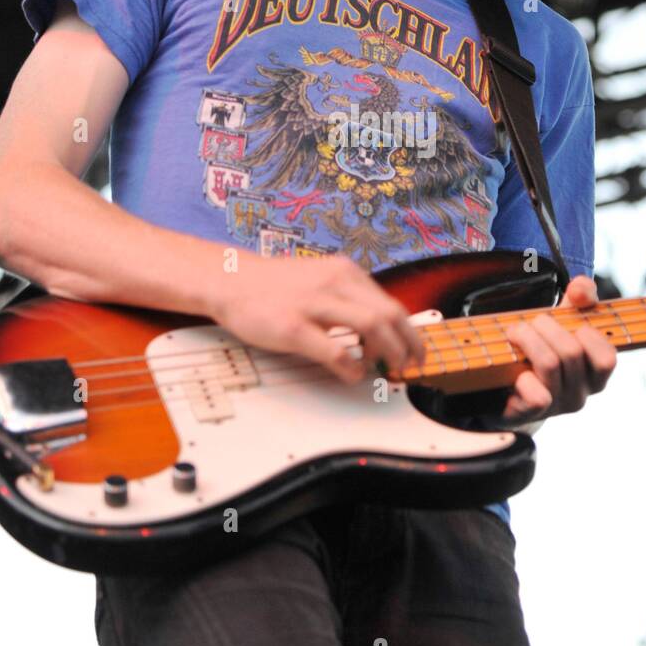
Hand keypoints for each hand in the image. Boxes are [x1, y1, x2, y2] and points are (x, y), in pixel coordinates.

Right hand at [211, 252, 426, 384]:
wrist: (230, 280)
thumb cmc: (275, 286)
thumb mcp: (320, 278)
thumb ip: (348, 296)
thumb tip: (379, 327)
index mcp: (344, 272)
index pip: (391, 304)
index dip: (410, 332)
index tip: (416, 350)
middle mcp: (335, 283)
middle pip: (390, 315)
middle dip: (408, 345)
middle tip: (410, 366)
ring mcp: (314, 304)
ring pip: (372, 326)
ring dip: (388, 353)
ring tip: (387, 369)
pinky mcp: (294, 327)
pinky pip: (336, 351)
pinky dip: (352, 367)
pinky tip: (351, 374)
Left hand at [500, 275, 616, 425]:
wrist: (505, 386)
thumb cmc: (541, 347)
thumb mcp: (564, 319)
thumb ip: (580, 296)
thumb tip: (581, 289)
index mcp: (595, 375)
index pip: (607, 358)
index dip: (588, 334)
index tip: (569, 322)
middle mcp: (580, 394)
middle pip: (572, 352)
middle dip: (546, 326)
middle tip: (530, 322)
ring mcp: (557, 406)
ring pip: (550, 364)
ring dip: (527, 338)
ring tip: (515, 332)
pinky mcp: (531, 414)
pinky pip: (536, 394)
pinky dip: (522, 375)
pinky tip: (514, 368)